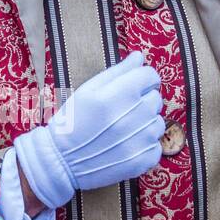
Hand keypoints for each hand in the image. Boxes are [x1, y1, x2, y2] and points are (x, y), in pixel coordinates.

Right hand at [14, 51, 163, 209]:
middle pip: (155, 99)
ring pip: (158, 122)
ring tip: (121, 130)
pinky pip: (155, 146)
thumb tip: (139, 57)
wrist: (61, 162)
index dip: (142, 79)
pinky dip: (144, 146)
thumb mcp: (87, 90)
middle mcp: (134, 116)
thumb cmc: (71, 122)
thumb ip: (117, 71)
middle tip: (121, 111)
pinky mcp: (142, 160)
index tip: (132, 87)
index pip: (150, 76)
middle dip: (142, 101)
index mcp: (120, 94)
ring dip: (144, 124)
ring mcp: (140, 140)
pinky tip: (125, 146)